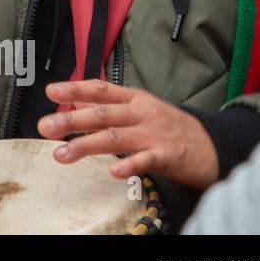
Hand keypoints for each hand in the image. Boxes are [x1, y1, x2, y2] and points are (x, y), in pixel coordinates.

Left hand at [37, 79, 219, 189]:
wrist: (213, 145)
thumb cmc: (169, 127)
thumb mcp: (138, 108)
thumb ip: (108, 105)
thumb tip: (75, 99)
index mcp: (134, 99)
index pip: (100, 90)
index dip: (75, 88)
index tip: (50, 90)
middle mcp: (141, 113)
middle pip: (102, 114)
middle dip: (71, 120)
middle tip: (46, 126)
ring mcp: (154, 133)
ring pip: (116, 137)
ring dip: (87, 145)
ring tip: (62, 154)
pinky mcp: (168, 155)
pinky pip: (146, 160)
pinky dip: (129, 165)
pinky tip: (113, 171)